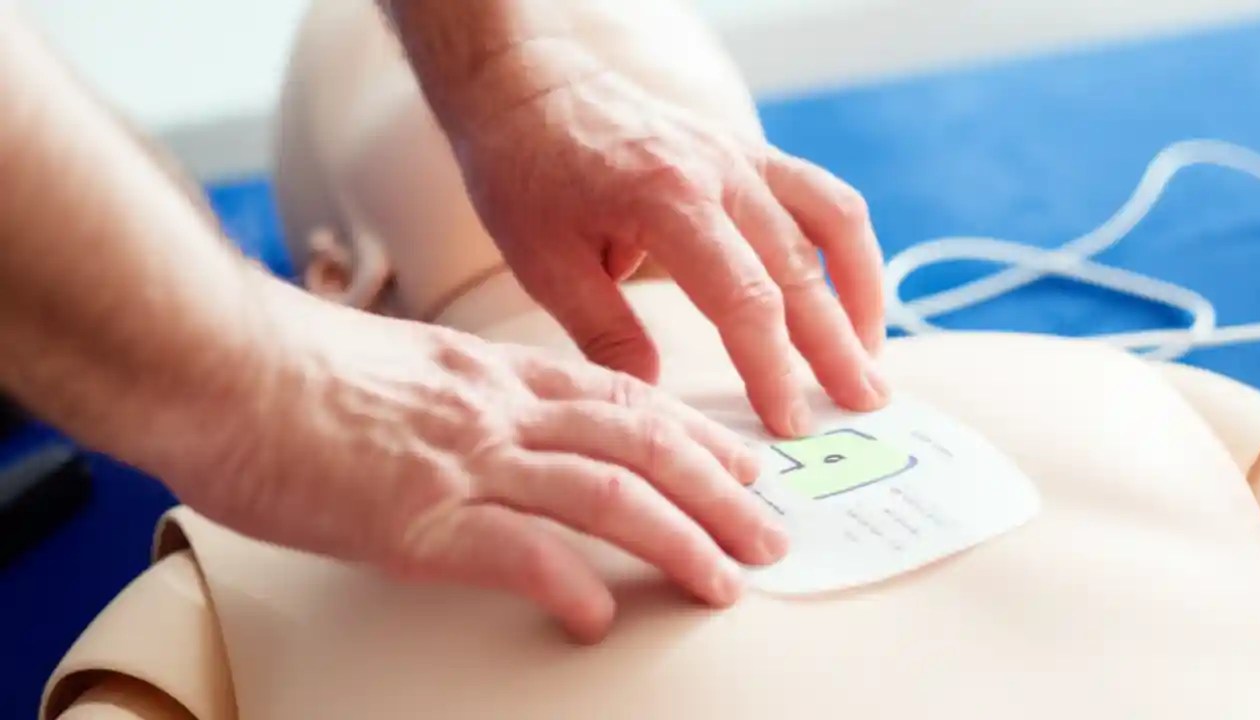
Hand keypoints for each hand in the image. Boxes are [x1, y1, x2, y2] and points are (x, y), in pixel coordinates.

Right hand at [170, 288, 786, 642]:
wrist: (215, 362)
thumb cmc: (292, 366)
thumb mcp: (404, 365)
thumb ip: (462, 396)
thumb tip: (495, 433)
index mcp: (494, 371)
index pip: (621, 400)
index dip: (692, 435)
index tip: (738, 464)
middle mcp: (497, 409)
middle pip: (639, 446)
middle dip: (718, 493)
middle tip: (768, 533)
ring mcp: (463, 460)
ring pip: (605, 493)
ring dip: (679, 538)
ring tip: (726, 579)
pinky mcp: (416, 516)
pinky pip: (516, 551)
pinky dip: (569, 582)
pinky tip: (599, 615)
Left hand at [449, 47, 888, 437]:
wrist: (526, 85)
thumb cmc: (524, 172)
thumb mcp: (543, 262)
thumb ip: (604, 332)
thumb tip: (659, 397)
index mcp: (666, 198)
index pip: (743, 298)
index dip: (773, 367)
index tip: (789, 422)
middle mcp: (719, 170)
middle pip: (800, 269)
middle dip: (837, 346)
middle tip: (864, 403)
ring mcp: (740, 153)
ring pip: (831, 224)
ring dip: (861, 294)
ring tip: (870, 356)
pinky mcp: (747, 150)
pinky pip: (820, 195)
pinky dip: (847, 247)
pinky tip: (850, 294)